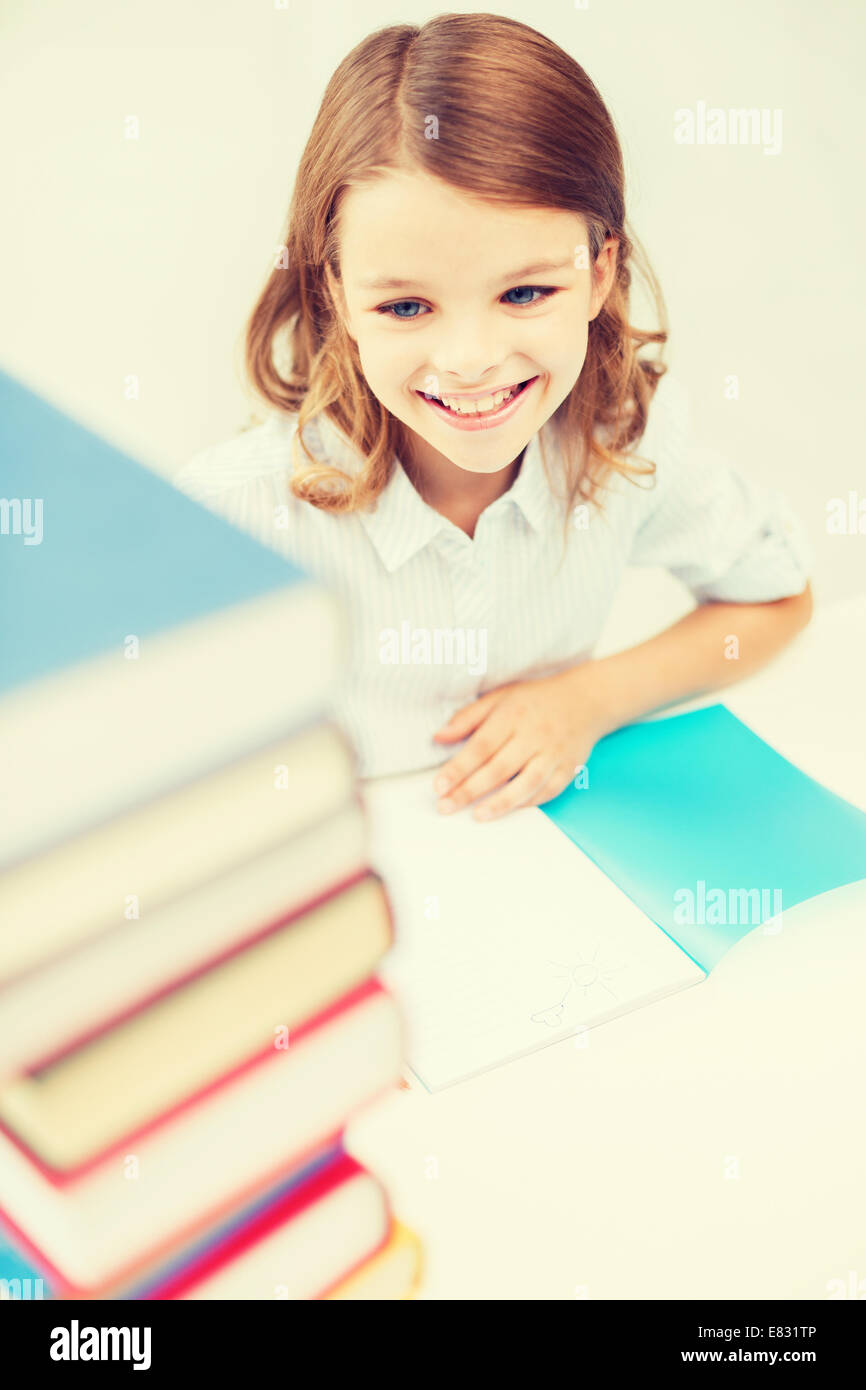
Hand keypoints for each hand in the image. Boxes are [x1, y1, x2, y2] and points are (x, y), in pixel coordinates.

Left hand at [431, 665, 611, 820]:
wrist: (586, 699)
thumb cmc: (535, 700)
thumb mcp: (499, 697)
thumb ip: (468, 717)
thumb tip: (438, 737)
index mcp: (513, 715)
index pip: (481, 746)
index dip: (458, 768)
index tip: (439, 786)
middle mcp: (534, 735)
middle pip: (499, 768)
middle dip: (470, 791)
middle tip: (446, 807)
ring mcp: (554, 753)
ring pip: (526, 783)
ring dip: (501, 803)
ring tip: (477, 816)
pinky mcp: (569, 768)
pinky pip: (548, 790)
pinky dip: (528, 802)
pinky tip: (508, 810)